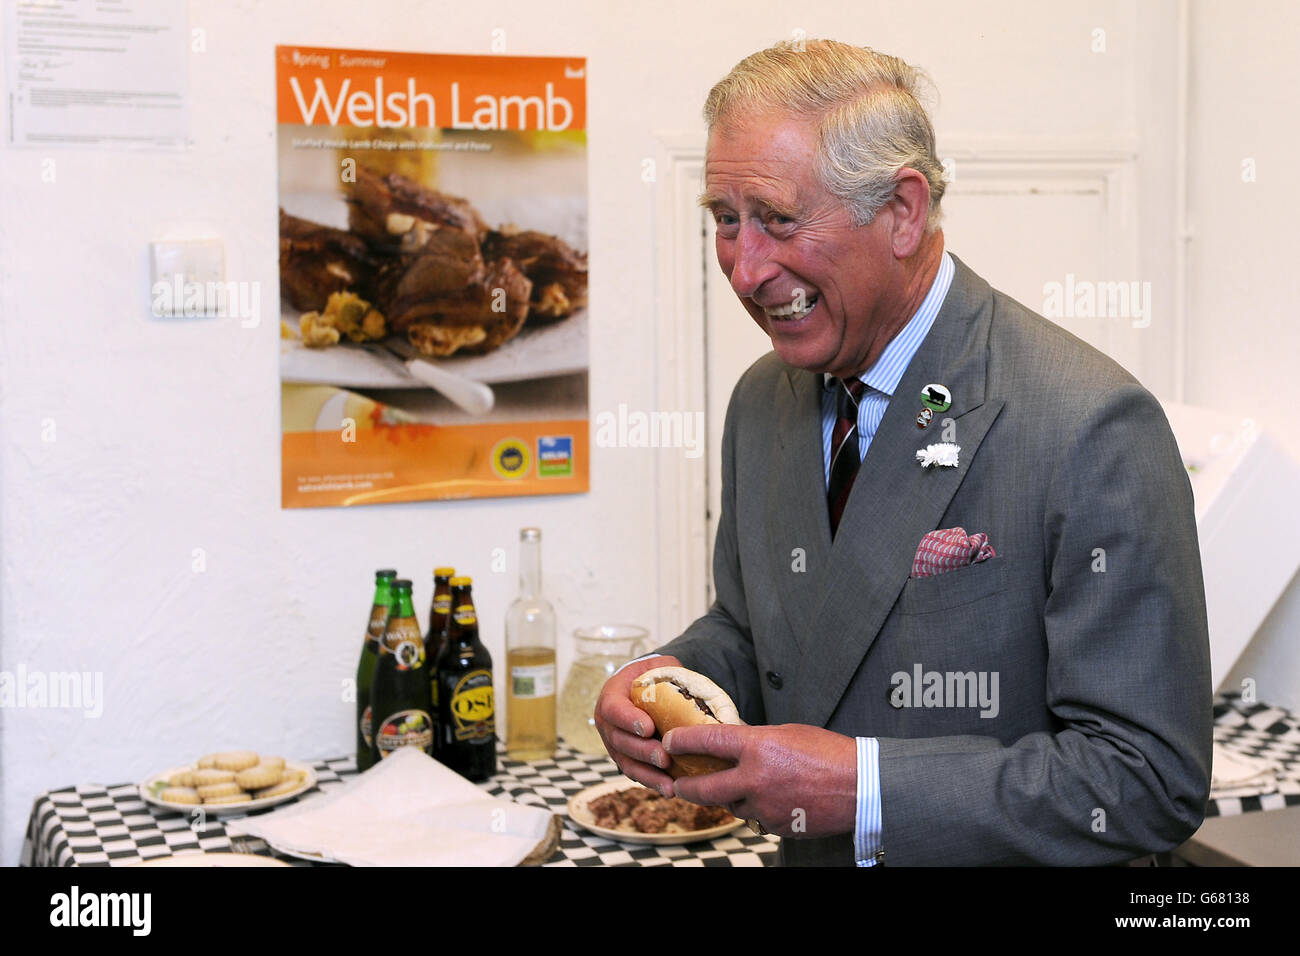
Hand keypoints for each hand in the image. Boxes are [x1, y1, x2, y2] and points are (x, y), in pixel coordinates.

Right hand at [593, 654, 682, 794]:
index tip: (648, 728)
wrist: (647, 689)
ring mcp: (614, 743)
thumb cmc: (655, 676)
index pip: (613, 708)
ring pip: (626, 762)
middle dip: (642, 751)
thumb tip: (693, 685)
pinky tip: (670, 791)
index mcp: (612, 694)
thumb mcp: (661, 665)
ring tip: (669, 786)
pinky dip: (652, 782)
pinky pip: (635, 773)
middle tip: (664, 758)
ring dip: (647, 775)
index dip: (628, 720)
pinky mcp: (626, 759)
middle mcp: (607, 722)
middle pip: (619, 740)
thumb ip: (671, 671)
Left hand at [666, 723, 857, 837]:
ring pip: (731, 805)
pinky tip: (771, 798)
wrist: (861, 786)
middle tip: (677, 784)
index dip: (683, 741)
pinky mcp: (775, 826)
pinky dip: (756, 809)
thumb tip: (734, 747)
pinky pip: (754, 818)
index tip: (670, 741)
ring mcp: (764, 806)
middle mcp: (754, 779)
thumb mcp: (787, 734)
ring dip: (729, 798)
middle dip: (686, 787)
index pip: (707, 741)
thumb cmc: (828, 753)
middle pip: (704, 788)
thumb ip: (757, 741)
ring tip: (739, 787)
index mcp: (757, 747)